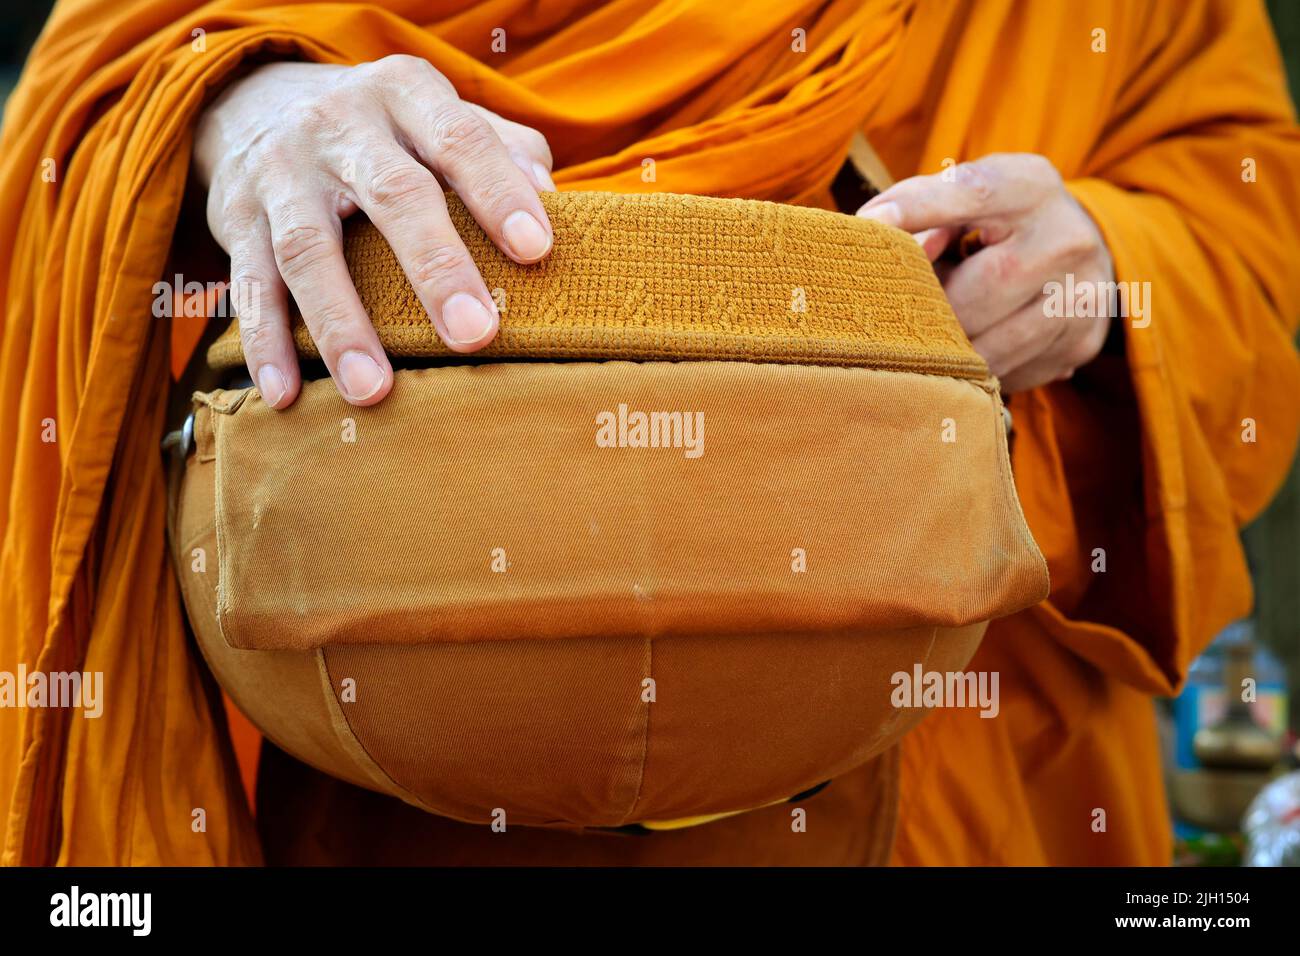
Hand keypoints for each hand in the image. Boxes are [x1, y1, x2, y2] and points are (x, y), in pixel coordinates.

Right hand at [193, 56, 556, 407]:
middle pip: (393, 193)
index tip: (537, 249)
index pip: (460, 137)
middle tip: (475, 335)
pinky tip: (285, 395)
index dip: (498, 190)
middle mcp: (341, 124)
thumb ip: (504, 150)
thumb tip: (556, 206)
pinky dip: (265, 342)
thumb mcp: (440, 116)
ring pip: (310, 248)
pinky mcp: (235, 217)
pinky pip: (249, 284)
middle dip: (436, 266)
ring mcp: (282, 171)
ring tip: (372, 391)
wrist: (255, 101)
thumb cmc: (386, 131)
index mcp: (406, 93)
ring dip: (341, 324)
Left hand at [857, 153, 1113, 392]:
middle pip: (984, 286)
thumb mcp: (967, 199)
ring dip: (954, 347)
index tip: (869, 224)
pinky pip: (1012, 371)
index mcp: (1031, 186)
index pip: (973, 192)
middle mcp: (1067, 236)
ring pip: (996, 343)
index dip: (919, 208)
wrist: (1078, 246)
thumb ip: (922, 212)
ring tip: (938, 334)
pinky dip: (981, 367)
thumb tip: (881, 236)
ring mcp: (1083, 292)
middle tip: (908, 311)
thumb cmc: (996, 220)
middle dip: (937, 306)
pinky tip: (976, 346)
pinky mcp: (1083, 339)